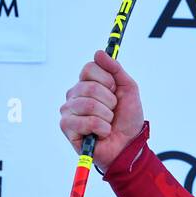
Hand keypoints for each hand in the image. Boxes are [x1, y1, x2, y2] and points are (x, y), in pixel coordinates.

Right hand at [58, 50, 144, 168]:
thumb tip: (99, 52)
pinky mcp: (66, 127)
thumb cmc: (127, 118)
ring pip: (89, 104)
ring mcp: (68, 110)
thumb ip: (116, 70)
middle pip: (90, 86)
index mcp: (86, 83)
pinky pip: (88, 122)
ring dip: (107, 116)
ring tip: (108, 123)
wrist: (128, 144)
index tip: (115, 91)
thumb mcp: (129, 89)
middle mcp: (74, 94)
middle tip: (113, 111)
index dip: (108, 80)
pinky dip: (103, 128)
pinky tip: (102, 133)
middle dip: (110, 101)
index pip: (89, 68)